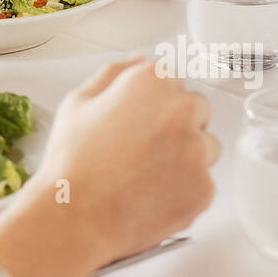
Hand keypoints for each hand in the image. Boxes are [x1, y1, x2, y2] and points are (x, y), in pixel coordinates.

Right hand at [38, 57, 218, 268]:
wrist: (74, 217)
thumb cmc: (71, 161)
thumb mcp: (78, 103)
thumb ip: (113, 73)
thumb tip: (139, 59)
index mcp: (152, 81)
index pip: (172, 80)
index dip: (153, 102)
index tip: (139, 119)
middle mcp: (182, 110)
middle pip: (197, 109)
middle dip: (177, 125)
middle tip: (143, 148)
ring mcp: (197, 151)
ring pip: (206, 147)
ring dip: (186, 156)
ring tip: (146, 175)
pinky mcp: (205, 189)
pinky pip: (203, 184)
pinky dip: (184, 190)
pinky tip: (152, 195)